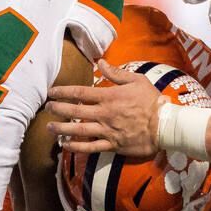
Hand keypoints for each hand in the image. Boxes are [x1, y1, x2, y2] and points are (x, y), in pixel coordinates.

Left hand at [46, 60, 162, 155]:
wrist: (165, 126)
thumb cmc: (152, 101)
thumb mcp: (137, 80)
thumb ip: (116, 73)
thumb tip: (100, 62)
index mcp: (110, 97)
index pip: (80, 92)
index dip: (63, 92)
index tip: (51, 92)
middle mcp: (105, 114)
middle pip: (75, 111)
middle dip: (58, 109)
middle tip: (46, 109)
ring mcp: (107, 131)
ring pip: (79, 131)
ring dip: (62, 129)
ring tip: (49, 128)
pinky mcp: (112, 145)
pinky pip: (91, 148)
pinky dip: (77, 147)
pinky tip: (66, 146)